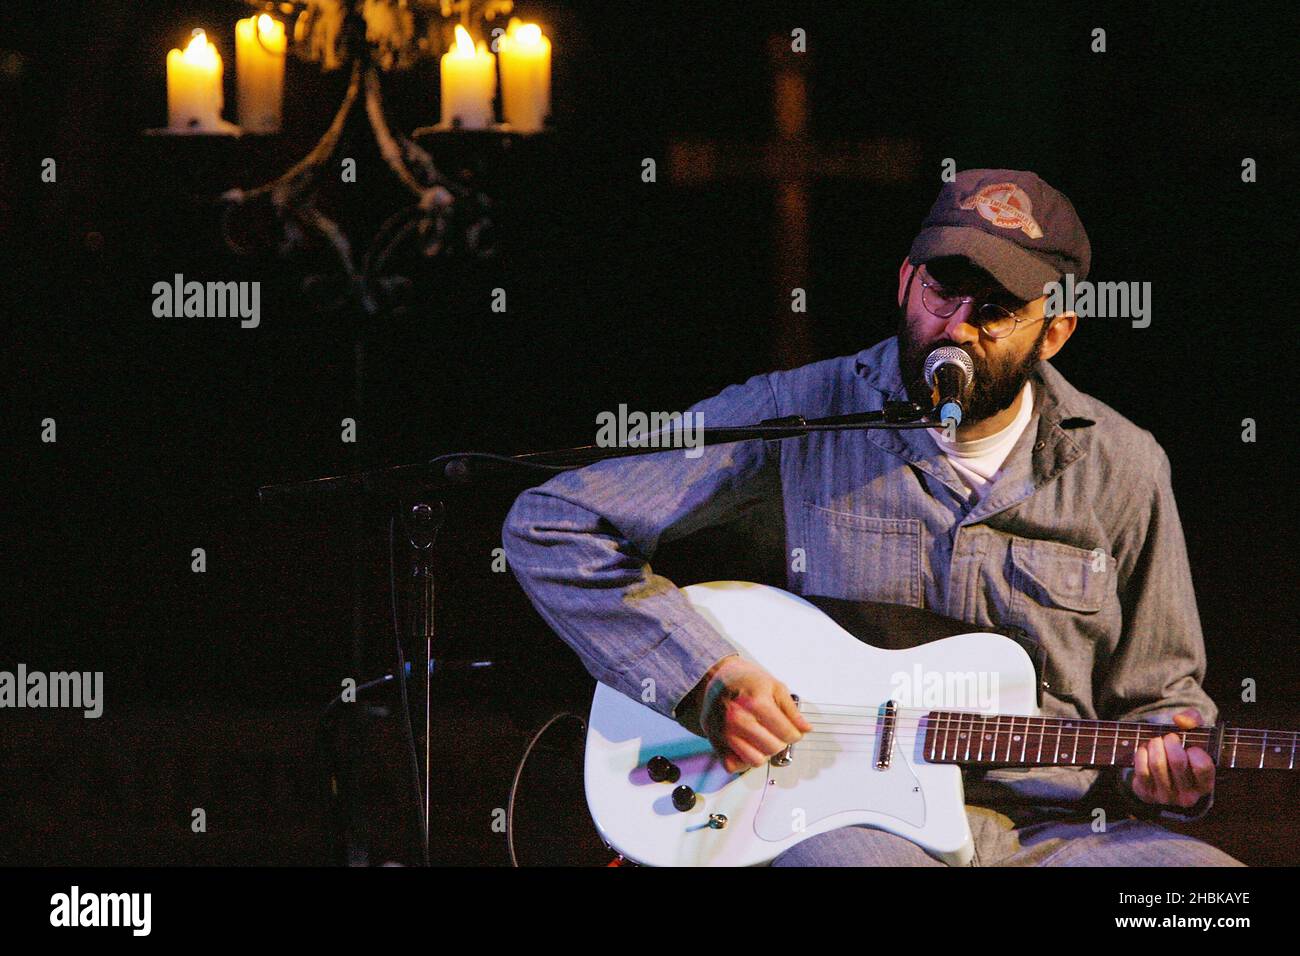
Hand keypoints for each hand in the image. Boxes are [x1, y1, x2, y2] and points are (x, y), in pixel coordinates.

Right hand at [691, 656, 811, 773]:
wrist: (716, 677)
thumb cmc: (746, 680)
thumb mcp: (775, 686)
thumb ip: (792, 710)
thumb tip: (805, 728)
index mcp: (756, 703)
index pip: (787, 734)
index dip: (795, 733)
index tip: (792, 730)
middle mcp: (738, 719)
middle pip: (773, 749)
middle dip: (780, 742)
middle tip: (777, 732)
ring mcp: (725, 732)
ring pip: (755, 761)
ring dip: (763, 753)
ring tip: (763, 739)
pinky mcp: (715, 741)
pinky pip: (733, 765)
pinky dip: (742, 760)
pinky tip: (747, 746)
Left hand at [1130, 708, 1215, 808]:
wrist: (1162, 775)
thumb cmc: (1183, 751)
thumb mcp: (1194, 735)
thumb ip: (1193, 720)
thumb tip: (1180, 719)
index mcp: (1205, 785)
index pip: (1203, 767)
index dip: (1195, 751)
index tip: (1190, 746)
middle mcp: (1188, 796)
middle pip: (1177, 762)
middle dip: (1171, 742)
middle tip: (1169, 737)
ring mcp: (1167, 796)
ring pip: (1157, 764)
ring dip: (1155, 745)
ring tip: (1157, 741)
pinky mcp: (1147, 793)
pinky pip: (1142, 769)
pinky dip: (1142, 754)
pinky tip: (1146, 750)